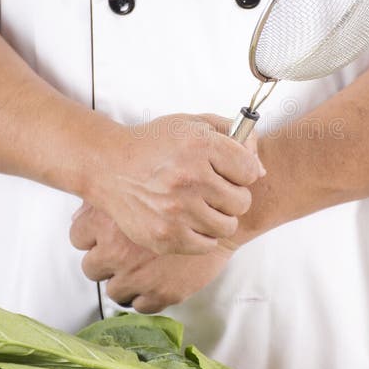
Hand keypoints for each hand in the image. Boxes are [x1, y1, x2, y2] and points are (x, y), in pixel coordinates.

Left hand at [70, 205, 235, 311]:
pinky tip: (155, 280)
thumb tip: (79, 216)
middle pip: (91, 267)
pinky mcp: (163, 294)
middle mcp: (118, 251)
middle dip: (105, 261)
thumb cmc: (183, 197)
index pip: (78, 238)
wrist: (225, 215)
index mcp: (108, 222)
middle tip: (121, 254)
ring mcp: (139, 276)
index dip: (90, 237)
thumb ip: (109, 199)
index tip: (102, 236)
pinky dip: (146, 296)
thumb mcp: (141, 184)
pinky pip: (141, 306)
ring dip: (124, 281)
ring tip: (140, 268)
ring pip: (114, 290)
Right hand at [87, 113, 263, 255]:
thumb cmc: (155, 144)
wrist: (108, 167)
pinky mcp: (165, 236)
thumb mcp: (194, 124)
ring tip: (201, 205)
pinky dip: (202, 235)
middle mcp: (188, 178)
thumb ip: (235, 136)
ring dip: (219, 217)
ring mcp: (176, 210)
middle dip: (232, 195)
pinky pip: (206, 245)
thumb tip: (260, 170)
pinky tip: (189, 219)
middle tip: (212, 189)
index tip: (228, 170)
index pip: (249, 170)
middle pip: (242, 201)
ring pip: (227, 226)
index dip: (242, 171)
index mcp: (198, 146)